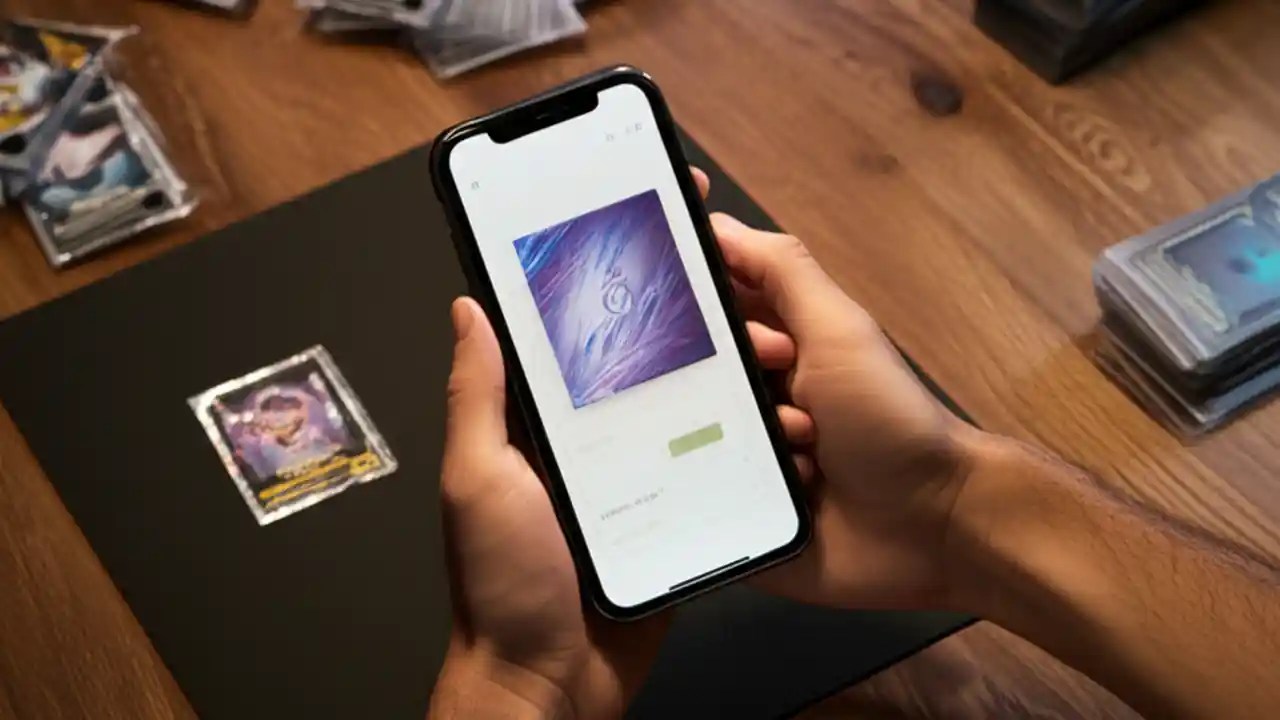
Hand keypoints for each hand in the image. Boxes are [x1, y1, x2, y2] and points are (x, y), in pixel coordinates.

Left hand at [430, 170, 817, 718]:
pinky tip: (781, 424)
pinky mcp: (671, 516)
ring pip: (690, 410)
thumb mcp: (481, 477)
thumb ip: (480, 395)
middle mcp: (589, 441)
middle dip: (699, 328)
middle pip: (648, 365)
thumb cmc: (502, 585)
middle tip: (746, 305)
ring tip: (779, 362)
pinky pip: (710, 467)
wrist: (550, 685)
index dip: (608, 282)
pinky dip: (744, 445)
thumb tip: (470, 306)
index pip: (574, 334)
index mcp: (538, 423)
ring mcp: (635, 478)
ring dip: (734, 383)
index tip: (651, 231)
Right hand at [709, 211, 978, 610]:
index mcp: (771, 343)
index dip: (685, 301)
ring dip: (720, 438)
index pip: (700, 308)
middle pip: (676, 371)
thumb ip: (782, 270)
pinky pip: (683, 498)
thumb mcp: (838, 330)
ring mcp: (736, 457)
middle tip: (751, 388)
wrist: (931, 526)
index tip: (690, 310)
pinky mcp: (730, 514)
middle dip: (700, 377)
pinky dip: (710, 490)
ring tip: (789, 447)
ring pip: (671, 435)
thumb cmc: (888, 419)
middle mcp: (747, 395)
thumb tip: (714, 221)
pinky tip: (761, 490)